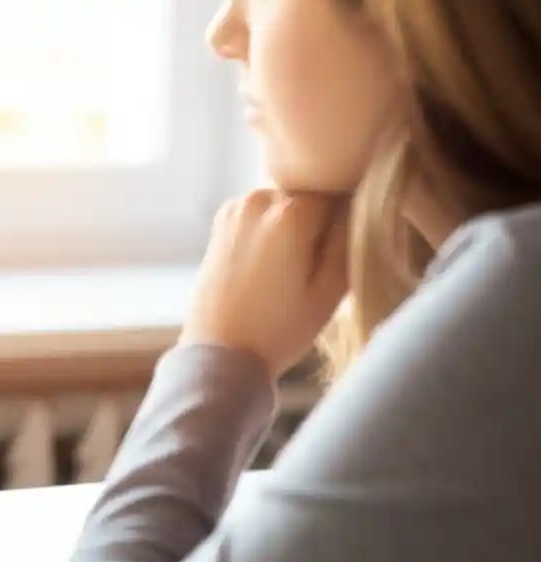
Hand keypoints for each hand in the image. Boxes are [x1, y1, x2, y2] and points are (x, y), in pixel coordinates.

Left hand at [181, 189, 349, 378]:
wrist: (218, 354)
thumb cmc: (279, 330)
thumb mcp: (330, 290)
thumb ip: (349, 238)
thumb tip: (357, 203)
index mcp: (290, 211)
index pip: (341, 193)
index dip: (346, 223)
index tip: (335, 256)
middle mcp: (258, 198)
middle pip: (311, 196)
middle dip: (318, 224)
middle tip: (308, 270)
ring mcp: (235, 207)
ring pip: (286, 204)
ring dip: (293, 228)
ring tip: (284, 274)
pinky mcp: (221, 222)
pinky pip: (262, 214)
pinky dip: (270, 232)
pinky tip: (265, 269)